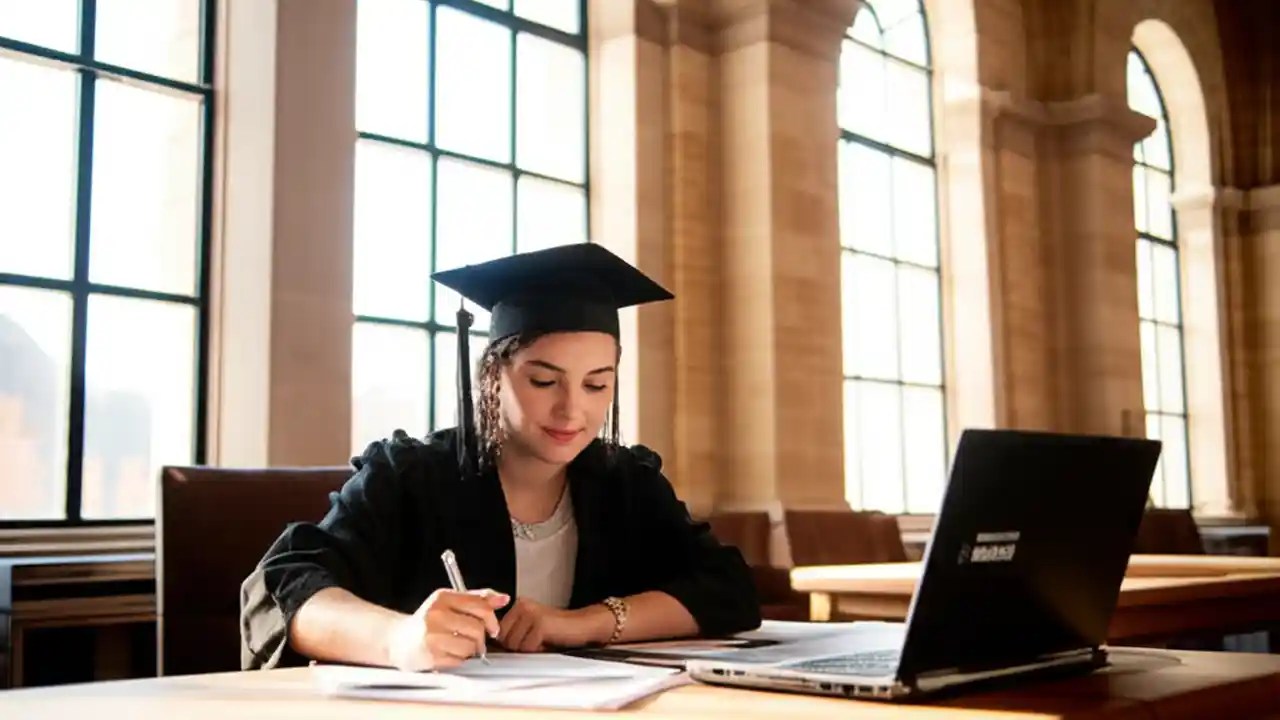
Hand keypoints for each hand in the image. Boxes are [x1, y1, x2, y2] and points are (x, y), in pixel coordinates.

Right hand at [386, 588, 508, 670]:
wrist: (397, 640)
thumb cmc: (426, 621)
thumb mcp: (449, 603)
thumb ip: (477, 599)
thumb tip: (503, 598)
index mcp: (442, 598)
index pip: (479, 605)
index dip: (492, 618)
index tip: (492, 626)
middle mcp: (436, 614)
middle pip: (477, 628)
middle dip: (480, 637)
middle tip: (474, 639)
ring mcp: (432, 636)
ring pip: (470, 646)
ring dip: (469, 649)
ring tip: (457, 645)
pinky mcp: (430, 655)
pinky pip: (459, 660)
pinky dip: (458, 659)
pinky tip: (447, 653)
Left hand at [497, 597, 610, 651]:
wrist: (581, 626)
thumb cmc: (556, 630)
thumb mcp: (530, 625)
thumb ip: (513, 630)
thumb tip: (493, 643)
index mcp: (519, 604)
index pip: (499, 631)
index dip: (511, 642)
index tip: (526, 640)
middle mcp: (523, 606)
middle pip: (505, 639)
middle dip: (519, 646)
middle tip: (537, 641)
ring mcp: (531, 614)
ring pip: (515, 645)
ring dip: (529, 649)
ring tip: (543, 641)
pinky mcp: (540, 625)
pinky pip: (528, 648)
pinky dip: (538, 651)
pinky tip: (548, 642)